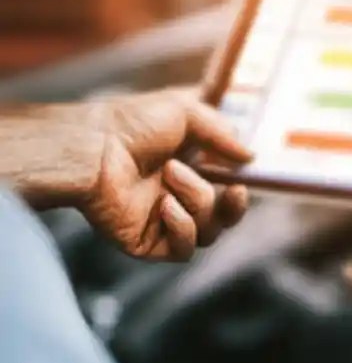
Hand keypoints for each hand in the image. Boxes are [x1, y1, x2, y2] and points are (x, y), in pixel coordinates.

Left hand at [2, 88, 251, 259]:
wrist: (91, 146)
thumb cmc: (131, 124)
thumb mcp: (187, 112)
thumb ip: (223, 134)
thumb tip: (249, 158)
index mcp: (186, 171)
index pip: (225, 191)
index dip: (240, 186)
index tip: (246, 171)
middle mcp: (176, 198)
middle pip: (223, 221)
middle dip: (234, 208)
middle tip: (233, 190)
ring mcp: (162, 222)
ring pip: (208, 232)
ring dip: (198, 200)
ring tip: (170, 173)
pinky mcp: (148, 243)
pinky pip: (184, 250)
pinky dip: (183, 227)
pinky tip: (165, 205)